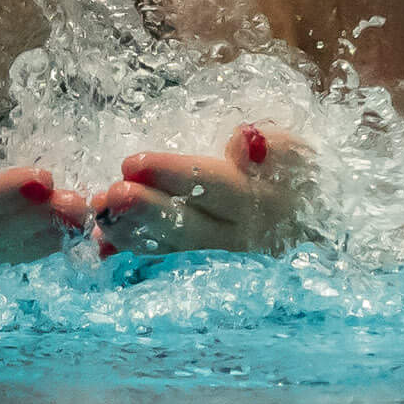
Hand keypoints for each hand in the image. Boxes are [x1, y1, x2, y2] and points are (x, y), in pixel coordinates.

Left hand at [77, 123, 309, 256]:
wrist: (304, 220)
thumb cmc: (290, 173)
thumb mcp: (295, 155)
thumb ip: (277, 148)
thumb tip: (246, 137)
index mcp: (259, 202)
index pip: (215, 187)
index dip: (174, 175)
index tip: (132, 162)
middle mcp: (237, 236)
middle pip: (189, 227)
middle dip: (147, 212)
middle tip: (109, 195)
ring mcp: (216, 256)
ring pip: (171, 248)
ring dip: (131, 233)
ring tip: (98, 212)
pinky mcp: (199, 265)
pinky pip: (163, 261)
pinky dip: (132, 250)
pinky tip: (102, 241)